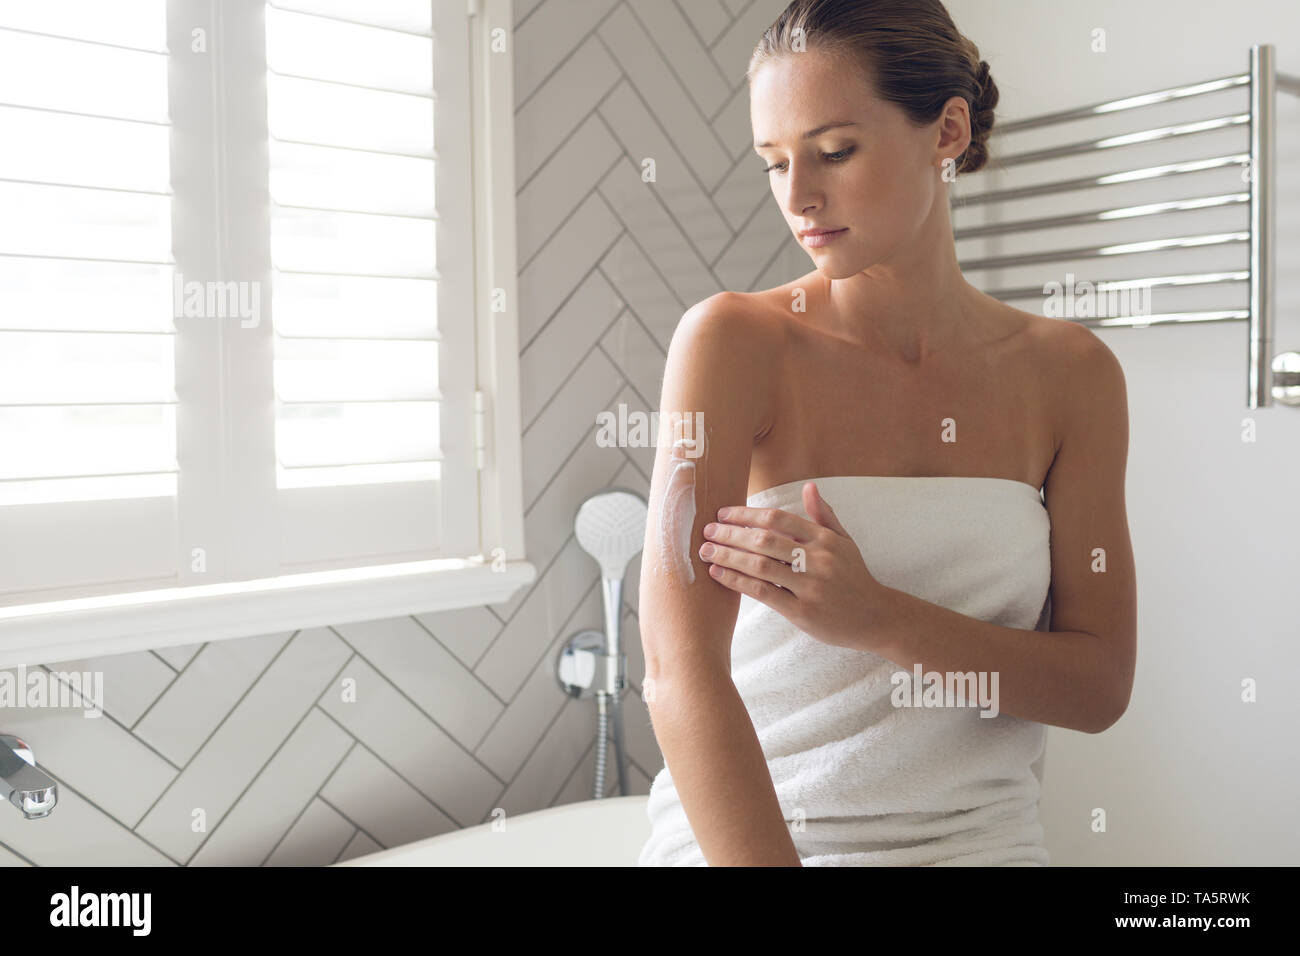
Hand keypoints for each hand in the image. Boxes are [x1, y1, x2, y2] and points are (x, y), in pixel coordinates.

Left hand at [698, 481, 893, 651]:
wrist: (876, 617)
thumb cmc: (855, 577)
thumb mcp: (845, 542)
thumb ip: (823, 515)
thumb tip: (809, 486)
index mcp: (825, 539)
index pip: (778, 519)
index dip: (747, 513)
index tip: (724, 513)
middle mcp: (818, 560)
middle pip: (764, 540)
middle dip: (730, 534)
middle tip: (706, 530)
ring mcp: (810, 587)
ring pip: (760, 566)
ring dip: (728, 556)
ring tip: (705, 551)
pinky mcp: (803, 612)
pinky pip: (763, 593)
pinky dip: (737, 581)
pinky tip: (719, 574)